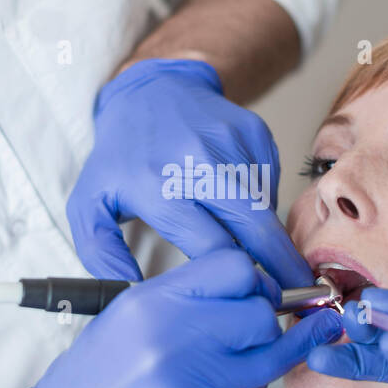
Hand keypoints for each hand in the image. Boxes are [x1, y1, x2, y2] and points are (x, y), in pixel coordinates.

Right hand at [0, 248, 341, 387]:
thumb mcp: (122, 324)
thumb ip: (182, 304)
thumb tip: (251, 295)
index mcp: (148, 304)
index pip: (236, 267)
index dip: (253, 283)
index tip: (252, 298)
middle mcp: (169, 338)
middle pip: (261, 314)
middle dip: (262, 330)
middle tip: (241, 345)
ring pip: (265, 363)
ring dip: (253, 370)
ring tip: (217, 379)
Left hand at [66, 58, 311, 288]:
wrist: (150, 90)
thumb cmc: (121, 156)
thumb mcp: (89, 205)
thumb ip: (101, 256)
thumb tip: (129, 293)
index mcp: (157, 187)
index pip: (212, 247)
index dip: (233, 278)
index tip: (246, 297)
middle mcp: (198, 162)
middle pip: (255, 228)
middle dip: (280, 266)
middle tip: (299, 293)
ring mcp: (231, 143)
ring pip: (267, 207)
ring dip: (267, 234)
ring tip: (255, 247)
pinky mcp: (254, 132)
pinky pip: (271, 183)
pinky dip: (263, 202)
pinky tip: (238, 201)